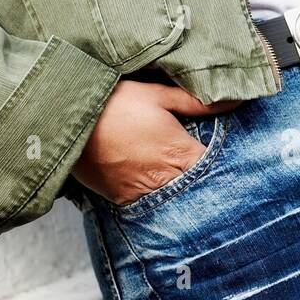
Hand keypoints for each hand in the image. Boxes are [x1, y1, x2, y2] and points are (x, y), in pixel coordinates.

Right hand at [73, 80, 238, 205]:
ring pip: (173, 200)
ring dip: (178, 191)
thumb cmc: (114, 104)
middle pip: (197, 188)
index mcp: (180, 153)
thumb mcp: (156, 94)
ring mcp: (143, 194)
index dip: (222, 163)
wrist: (66, 122)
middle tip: (202, 170)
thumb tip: (232, 101)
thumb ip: (194, 103)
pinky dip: (153, 196)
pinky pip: (147, 204)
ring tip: (174, 176)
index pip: (215, 168)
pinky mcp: (122, 200)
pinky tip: (152, 183)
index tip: (223, 157)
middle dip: (202, 180)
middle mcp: (166, 180)